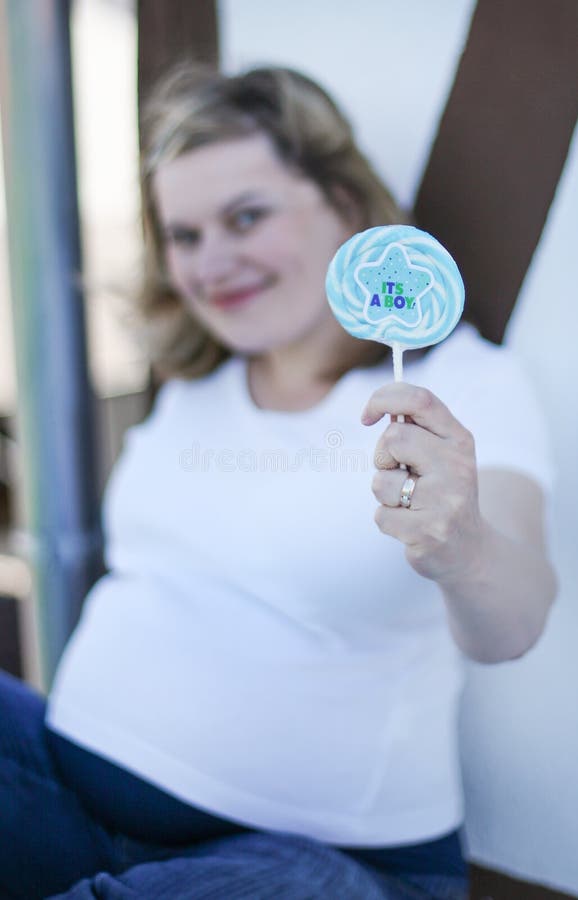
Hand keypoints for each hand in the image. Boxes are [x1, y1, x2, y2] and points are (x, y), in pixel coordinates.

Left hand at [361, 382, 482, 582]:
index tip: (367, 416)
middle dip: (382, 457)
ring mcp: (445, 500)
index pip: (420, 400)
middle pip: (393, 438)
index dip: (384, 399)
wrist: (470, 550)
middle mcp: (457, 466)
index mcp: (459, 440)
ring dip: (384, 493)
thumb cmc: (442, 493)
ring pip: (381, 481)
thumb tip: (377, 408)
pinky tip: (410, 526)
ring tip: (409, 503)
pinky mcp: (428, 532)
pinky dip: (387, 521)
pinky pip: (381, 516)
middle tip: (399, 474)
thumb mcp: (441, 454)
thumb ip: (416, 428)